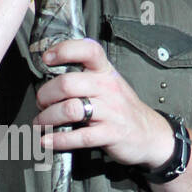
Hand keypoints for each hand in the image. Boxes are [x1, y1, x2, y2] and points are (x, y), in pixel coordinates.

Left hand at [31, 38, 175, 168]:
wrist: (150, 134)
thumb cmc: (121, 108)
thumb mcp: (108, 85)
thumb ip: (83, 78)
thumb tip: (48, 81)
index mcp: (105, 72)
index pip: (88, 50)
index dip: (65, 50)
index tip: (47, 59)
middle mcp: (108, 87)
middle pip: (68, 83)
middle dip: (45, 95)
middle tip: (40, 103)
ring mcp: (111, 111)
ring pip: (70, 109)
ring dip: (47, 118)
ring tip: (40, 123)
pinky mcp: (111, 133)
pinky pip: (80, 136)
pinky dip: (58, 140)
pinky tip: (47, 141)